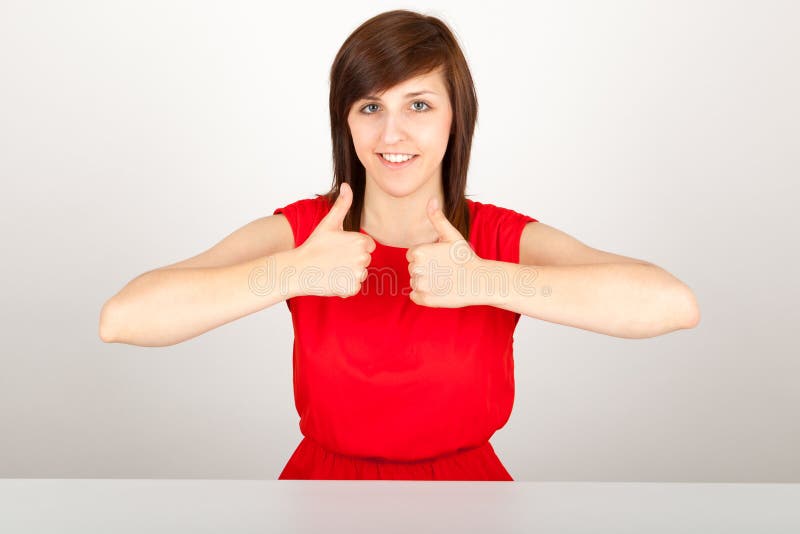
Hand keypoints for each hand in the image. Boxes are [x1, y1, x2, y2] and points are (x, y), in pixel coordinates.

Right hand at [294, 182, 375, 297]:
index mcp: (361, 241)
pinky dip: (345, 286)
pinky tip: (332, 279)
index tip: (339, 248)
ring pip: (360, 274)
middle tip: (334, 259)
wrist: (298, 269)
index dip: (354, 247)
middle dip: (352, 261)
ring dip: (349, 274)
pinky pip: (354, 287)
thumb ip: (342, 205)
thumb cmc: (314, 246)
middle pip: (365, 260)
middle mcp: (363, 258)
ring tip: (332, 269)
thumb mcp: (329, 223)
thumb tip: (347, 186)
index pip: (368, 246)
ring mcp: (358, 274)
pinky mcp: (352, 288)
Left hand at [406, 197, 486, 307]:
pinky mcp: (425, 300)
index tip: (441, 259)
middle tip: (444, 269)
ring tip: (444, 280)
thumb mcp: (451, 235)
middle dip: (426, 269)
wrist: (479, 281)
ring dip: (426, 282)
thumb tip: (431, 199)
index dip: (427, 257)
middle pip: (413, 269)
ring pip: (415, 282)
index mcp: (419, 252)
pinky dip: (425, 295)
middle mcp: (416, 269)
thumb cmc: (465, 257)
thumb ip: (437, 218)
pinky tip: (439, 290)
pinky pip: (415, 296)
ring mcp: (421, 285)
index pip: (413, 255)